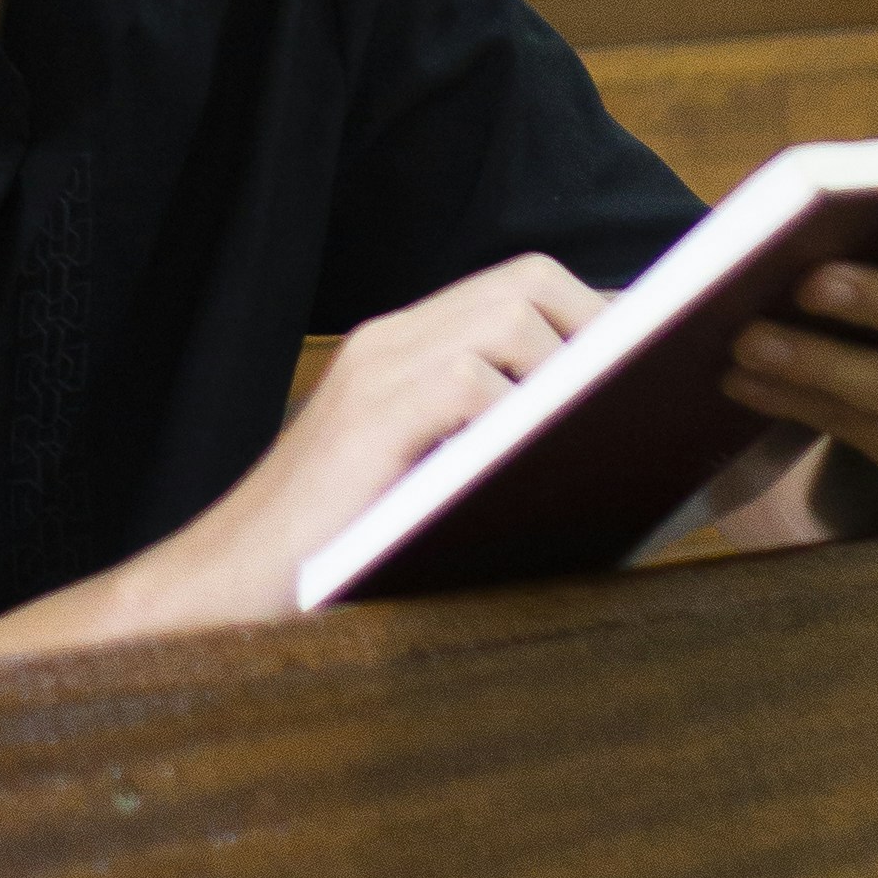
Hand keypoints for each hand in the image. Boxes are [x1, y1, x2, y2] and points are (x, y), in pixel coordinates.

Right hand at [0, 254, 604, 659]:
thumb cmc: (337, 563)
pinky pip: (468, 378)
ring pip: (508, 316)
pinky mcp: (369, 416)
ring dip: (567, 370)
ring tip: (608, 430)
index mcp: (408, 347)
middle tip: (645, 395)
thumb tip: (615, 453)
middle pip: (527, 278)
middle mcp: (392, 339)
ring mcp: (377, 370)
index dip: (596, 316)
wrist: (220, 599)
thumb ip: (495, 450)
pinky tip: (545, 461)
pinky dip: (517, 411)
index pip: (522, 285)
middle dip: (598, 327)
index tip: (657, 363)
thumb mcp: (431, 488)